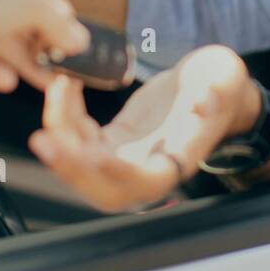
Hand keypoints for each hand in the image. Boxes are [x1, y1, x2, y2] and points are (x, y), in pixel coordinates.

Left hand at [0, 0, 88, 92]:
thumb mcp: (31, 2)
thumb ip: (57, 21)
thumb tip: (78, 38)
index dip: (57, 10)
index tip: (72, 33)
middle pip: (14, 11)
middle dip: (39, 41)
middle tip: (61, 62)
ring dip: (19, 58)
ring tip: (45, 80)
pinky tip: (8, 81)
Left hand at [29, 45, 261, 212]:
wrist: (211, 87)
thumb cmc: (221, 87)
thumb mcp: (224, 82)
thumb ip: (217, 93)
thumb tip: (204, 102)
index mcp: (178, 161)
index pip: (145, 181)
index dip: (119, 174)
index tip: (95, 153)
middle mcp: (148, 168)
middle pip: (103, 188)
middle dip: (70, 168)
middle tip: (44, 140)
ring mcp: (127, 157)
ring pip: (84, 165)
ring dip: (61, 135)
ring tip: (59, 89)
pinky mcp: (112, 141)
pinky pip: (80, 140)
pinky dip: (66, 118)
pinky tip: (65, 86)